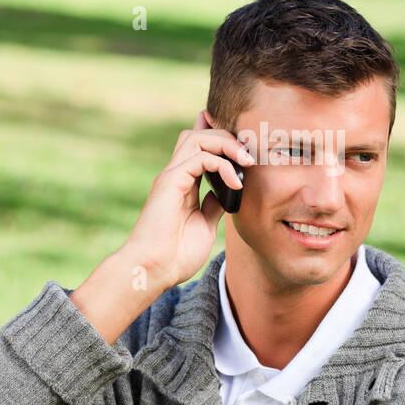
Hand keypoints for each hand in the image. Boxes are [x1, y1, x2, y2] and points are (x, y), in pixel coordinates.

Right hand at [120, 109, 254, 289]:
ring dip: (226, 144)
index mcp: (183, 183)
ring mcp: (171, 176)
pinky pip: (200, 157)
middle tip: (250, 156)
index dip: (220, 138)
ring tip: (246, 162)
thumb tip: (226, 193)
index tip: (246, 149)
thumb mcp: (205, 225)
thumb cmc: (176, 254)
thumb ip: (213, 205)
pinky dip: (222, 164)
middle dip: (227, 137)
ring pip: (197, 137)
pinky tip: (235, 183)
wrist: (154, 270)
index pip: (198, 146)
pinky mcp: (170, 181)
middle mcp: (175, 174)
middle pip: (199, 134)